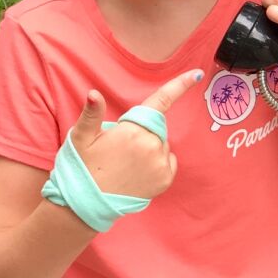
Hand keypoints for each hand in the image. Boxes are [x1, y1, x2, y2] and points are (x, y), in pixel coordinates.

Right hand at [68, 68, 201, 200]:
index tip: (196, 74)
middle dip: (143, 130)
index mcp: (132, 130)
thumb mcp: (81, 138)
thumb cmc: (82, 167)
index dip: (179, 85)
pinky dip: (159, 162)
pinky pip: (169, 161)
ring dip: (150, 147)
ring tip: (127, 162)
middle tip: (121, 147)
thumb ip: (91, 114)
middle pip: (156, 127)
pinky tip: (139, 171)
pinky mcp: (165, 179)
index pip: (160, 102)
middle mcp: (151, 145)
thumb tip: (93, 93)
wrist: (87, 204)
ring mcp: (160, 164)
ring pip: (162, 144)